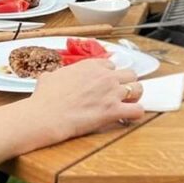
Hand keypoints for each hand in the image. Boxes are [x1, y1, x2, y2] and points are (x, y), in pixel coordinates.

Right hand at [29, 59, 144, 142]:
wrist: (45, 115)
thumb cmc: (45, 98)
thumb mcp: (50, 76)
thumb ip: (59, 74)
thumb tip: (50, 77)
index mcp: (91, 65)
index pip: (111, 65)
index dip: (110, 75)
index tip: (106, 84)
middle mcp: (105, 76)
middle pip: (130, 74)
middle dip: (126, 83)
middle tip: (120, 94)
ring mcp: (112, 93)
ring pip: (139, 89)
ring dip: (135, 97)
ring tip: (128, 104)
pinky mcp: (114, 110)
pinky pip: (138, 110)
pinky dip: (136, 114)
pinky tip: (129, 117)